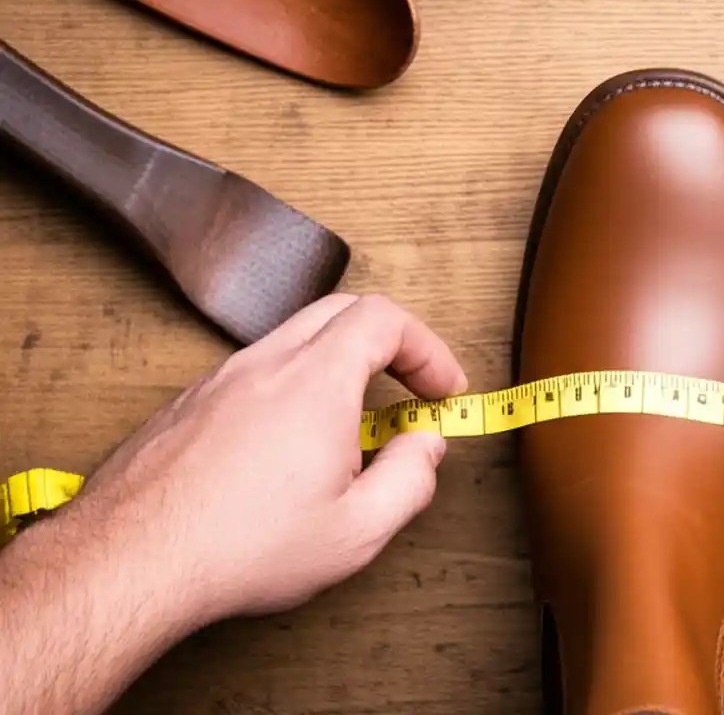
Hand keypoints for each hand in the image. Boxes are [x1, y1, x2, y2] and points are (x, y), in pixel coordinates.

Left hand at [55, 293, 466, 624]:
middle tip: (412, 389)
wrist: (131, 562)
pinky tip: (292, 449)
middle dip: (392, 343)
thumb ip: (411, 480)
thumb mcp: (357, 531)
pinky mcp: (190, 404)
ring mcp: (221, 379)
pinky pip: (256, 372)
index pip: (386, 320)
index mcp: (316, 382)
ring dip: (341, 366)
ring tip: (352, 430)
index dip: (428, 349)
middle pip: (343, 310)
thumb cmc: (237, 548)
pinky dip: (294, 388)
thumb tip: (425, 448)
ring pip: (295, 339)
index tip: (443, 390)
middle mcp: (266, 365)